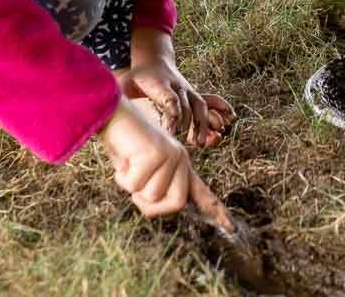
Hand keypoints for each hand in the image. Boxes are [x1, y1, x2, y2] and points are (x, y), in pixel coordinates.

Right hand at [98, 98, 232, 227]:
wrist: (112, 115)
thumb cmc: (124, 146)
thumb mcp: (141, 171)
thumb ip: (155, 188)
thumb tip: (161, 205)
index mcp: (181, 165)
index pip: (202, 193)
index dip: (216, 211)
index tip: (232, 229)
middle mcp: (181, 159)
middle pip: (176, 203)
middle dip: (151, 204)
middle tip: (135, 184)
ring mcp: (171, 155)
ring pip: (152, 196)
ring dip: (133, 186)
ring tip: (129, 164)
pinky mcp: (156, 153)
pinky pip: (135, 185)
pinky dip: (123, 177)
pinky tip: (124, 158)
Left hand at [118, 28, 235, 147]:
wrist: (155, 59)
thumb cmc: (137, 76)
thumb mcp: (124, 82)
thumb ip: (116, 95)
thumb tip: (104, 108)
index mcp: (159, 83)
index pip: (170, 98)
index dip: (173, 113)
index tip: (172, 130)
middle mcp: (177, 85)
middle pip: (186, 105)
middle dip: (185, 124)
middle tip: (180, 143)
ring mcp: (187, 89)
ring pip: (199, 106)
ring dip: (200, 125)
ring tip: (197, 144)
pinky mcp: (193, 94)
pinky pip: (206, 106)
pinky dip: (211, 119)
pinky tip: (211, 136)